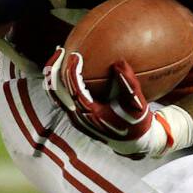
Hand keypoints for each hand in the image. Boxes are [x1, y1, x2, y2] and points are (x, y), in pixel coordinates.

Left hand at [43, 50, 192, 157]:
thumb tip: (119, 62)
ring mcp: (73, 117)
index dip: (72, 72)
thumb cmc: (136, 122)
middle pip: (56, 92)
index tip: (75, 55)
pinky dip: (61, 80)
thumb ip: (130, 85)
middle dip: (54, 69)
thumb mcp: (138, 105)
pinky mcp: (74, 115)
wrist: (131, 143)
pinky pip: (61, 96)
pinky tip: (68, 64)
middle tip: (60, 49)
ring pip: (55, 94)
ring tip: (59, 54)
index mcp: (92, 114)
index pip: (75, 91)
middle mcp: (78, 117)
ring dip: (54, 74)